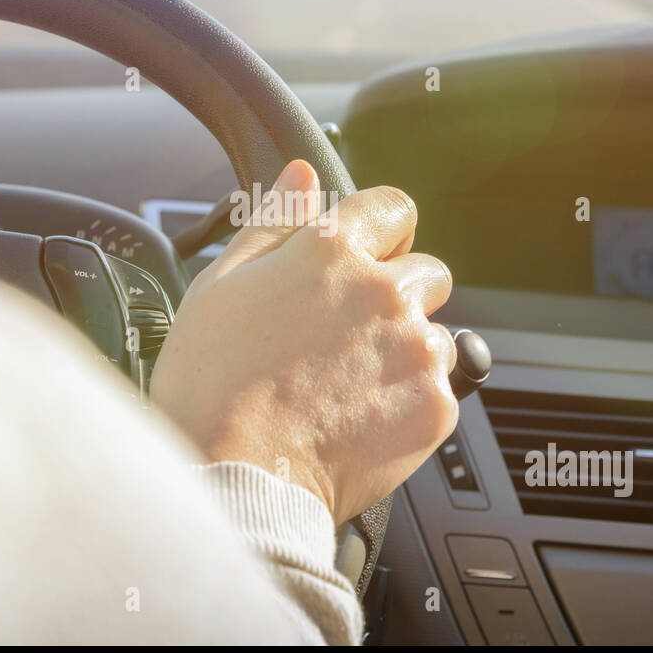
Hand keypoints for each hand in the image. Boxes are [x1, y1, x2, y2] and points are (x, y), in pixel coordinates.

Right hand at [150, 159, 457, 523]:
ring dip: (404, 350)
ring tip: (346, 385)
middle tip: (344, 336)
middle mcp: (385, 291)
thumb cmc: (212, 385)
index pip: (392, 208)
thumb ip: (273, 222)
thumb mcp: (222, 285)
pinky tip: (359, 417)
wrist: (234, 478)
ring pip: (435, 333)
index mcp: (333, 250)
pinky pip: (440, 388)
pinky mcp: (436, 405)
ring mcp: (417, 349)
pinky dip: (409, 400)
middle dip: (395, 294)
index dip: (375, 234)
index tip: (361, 259)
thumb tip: (302, 174)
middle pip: (425, 271)